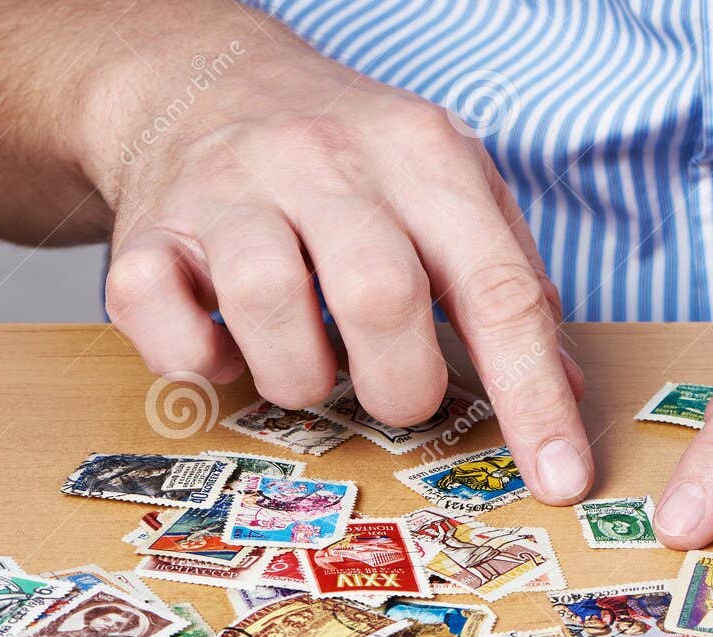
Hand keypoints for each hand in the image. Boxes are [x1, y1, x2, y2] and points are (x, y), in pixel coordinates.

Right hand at [85, 16, 591, 501]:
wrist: (208, 80)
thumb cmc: (353, 160)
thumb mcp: (452, 189)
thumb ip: (511, 284)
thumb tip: (564, 393)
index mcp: (424, 155)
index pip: (498, 291)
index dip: (534, 398)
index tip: (561, 481)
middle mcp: (327, 160)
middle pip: (380, 297)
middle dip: (402, 386)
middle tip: (398, 394)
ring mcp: (229, 188)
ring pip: (268, 307)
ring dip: (301, 378)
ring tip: (311, 365)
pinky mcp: (148, 228)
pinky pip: (159, 313)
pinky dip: (197, 360)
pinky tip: (228, 348)